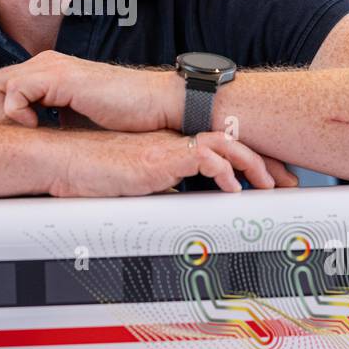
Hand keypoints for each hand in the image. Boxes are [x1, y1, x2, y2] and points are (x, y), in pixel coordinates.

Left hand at [0, 50, 179, 132]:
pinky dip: (17, 113)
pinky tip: (39, 126)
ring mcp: (51, 67)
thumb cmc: (125, 116)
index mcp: (46, 72)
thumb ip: (49, 122)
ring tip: (27, 134)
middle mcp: (45, 64)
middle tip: (12, 140)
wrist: (156, 106)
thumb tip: (27, 142)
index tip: (9, 140)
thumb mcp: (74, 120)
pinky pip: (15, 90)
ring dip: (3, 117)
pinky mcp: (60, 76)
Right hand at [45, 128, 298, 197]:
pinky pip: (204, 157)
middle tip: (285, 180)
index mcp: (169, 146)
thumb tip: (175, 208)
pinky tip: (233, 188)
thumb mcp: (134, 186)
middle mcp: (173, 142)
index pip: (219, 145)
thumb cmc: (89, 174)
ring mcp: (168, 147)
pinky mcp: (160, 157)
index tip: (267, 177)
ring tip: (269, 184)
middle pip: (231, 140)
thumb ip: (157, 191)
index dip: (248, 161)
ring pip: (225, 143)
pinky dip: (225, 171)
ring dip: (253, 163)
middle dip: (264, 161)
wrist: (63, 162)